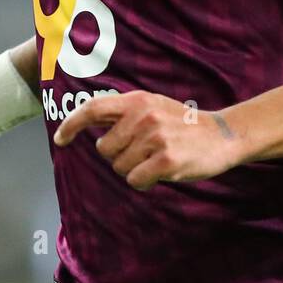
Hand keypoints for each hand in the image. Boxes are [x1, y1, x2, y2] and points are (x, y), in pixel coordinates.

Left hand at [53, 90, 243, 190]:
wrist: (222, 135)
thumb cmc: (182, 123)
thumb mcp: (153, 105)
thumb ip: (123, 111)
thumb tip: (86, 119)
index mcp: (137, 100)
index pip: (93, 108)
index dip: (71, 124)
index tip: (60, 140)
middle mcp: (143, 116)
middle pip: (104, 149)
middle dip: (118, 157)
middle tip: (144, 151)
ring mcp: (155, 138)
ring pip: (120, 168)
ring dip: (134, 169)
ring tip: (157, 158)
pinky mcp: (166, 161)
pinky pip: (135, 180)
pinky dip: (144, 181)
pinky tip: (162, 171)